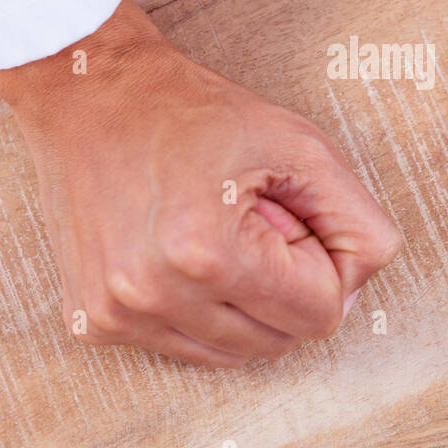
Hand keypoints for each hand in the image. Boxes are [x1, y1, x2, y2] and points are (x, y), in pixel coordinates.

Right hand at [0, 0, 401, 366]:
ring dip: (242, 303)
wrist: (89, 93)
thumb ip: (357, 222)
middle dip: (283, 286)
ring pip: (233, 355)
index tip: (286, 214)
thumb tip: (356, 293)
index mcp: (206, 253)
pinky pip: (183, 346)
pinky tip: (176, 251)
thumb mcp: (300, 145)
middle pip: (278, 343)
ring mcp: (115, 314)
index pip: (319, 314)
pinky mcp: (92, 321)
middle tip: (250, 220)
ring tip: (212, 234)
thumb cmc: (195, 112)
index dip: (319, 261)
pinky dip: (197, 308)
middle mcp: (151, 294)